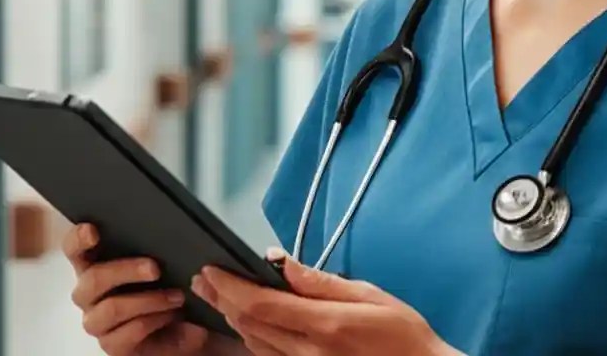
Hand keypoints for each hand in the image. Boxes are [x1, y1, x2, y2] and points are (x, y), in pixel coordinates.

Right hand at [64, 223, 220, 354]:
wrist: (183, 327)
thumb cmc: (165, 289)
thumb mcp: (161, 264)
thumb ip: (150, 248)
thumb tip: (158, 231)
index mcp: (94, 266)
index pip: (74, 249)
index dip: (78, 239)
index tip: (93, 231)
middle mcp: (89, 294)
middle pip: (93, 278)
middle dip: (126, 270)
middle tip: (155, 268)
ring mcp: (97, 322)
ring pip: (112, 308)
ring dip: (149, 300)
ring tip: (176, 296)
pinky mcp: (111, 345)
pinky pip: (128, 332)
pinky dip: (154, 320)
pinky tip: (170, 314)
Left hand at [192, 247, 461, 355]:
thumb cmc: (403, 336)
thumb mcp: (370, 296)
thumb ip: (321, 282)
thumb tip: (281, 261)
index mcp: (324, 326)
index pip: (260, 304)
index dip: (229, 286)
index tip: (211, 269)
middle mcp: (308, 353)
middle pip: (249, 325)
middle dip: (221, 299)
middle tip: (203, 278)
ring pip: (253, 343)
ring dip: (232, 318)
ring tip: (216, 295)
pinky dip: (251, 337)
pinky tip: (246, 324)